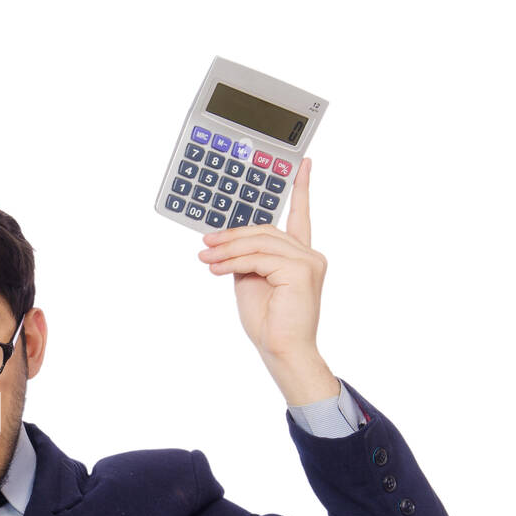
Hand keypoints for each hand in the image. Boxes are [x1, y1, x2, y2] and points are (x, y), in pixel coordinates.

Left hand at [196, 157, 326, 362]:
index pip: (301, 216)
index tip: (302, 164)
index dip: (301, 189)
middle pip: (266, 230)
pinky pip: (259, 258)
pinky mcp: (301, 270)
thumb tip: (226, 243)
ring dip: (227, 250)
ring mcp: (309, 261)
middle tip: (206, 243)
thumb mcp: (251, 282)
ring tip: (206, 258)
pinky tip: (216, 270)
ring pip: (260, 242)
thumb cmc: (268, 323)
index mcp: (301, 256)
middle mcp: (309, 255)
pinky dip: (234, 262)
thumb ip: (247, 258)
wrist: (281, 350)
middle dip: (232, 235)